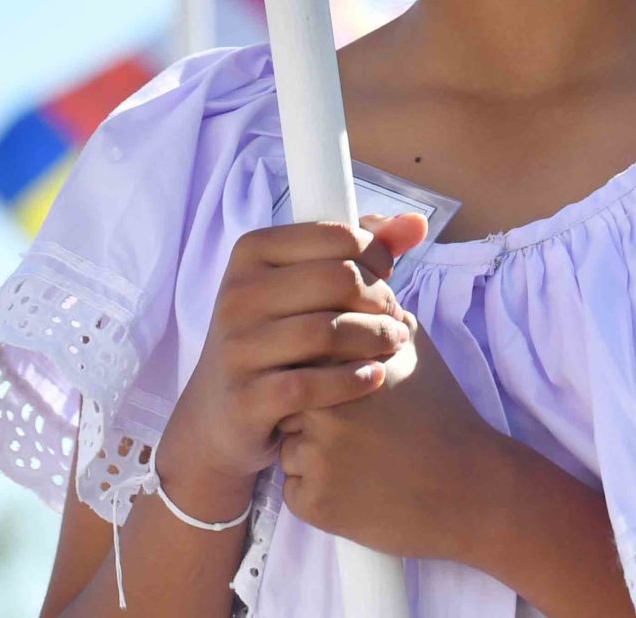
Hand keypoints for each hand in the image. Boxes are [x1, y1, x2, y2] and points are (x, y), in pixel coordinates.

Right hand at [155, 215, 425, 520]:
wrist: (218, 412)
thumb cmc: (274, 336)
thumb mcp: (300, 285)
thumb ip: (357, 250)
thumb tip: (416, 223)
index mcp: (251, 252)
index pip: (336, 235)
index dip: (376, 254)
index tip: (388, 277)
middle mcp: (238, 293)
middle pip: (339, 280)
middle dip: (381, 299)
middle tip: (397, 318)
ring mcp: (237, 347)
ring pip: (328, 332)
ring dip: (376, 339)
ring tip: (394, 344)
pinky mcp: (245, 398)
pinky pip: (312, 385)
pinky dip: (354, 380)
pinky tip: (374, 378)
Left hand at [275, 308, 507, 561]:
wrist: (465, 487)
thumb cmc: (440, 414)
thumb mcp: (413, 347)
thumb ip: (372, 316)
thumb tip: (345, 285)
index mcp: (339, 366)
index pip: (297, 360)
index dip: (325, 377)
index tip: (356, 393)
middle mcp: (320, 410)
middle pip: (287, 404)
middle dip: (313, 415)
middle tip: (359, 429)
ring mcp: (314, 460)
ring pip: (288, 448)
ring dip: (314, 454)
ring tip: (364, 459)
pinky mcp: (312, 503)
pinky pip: (294, 488)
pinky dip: (318, 490)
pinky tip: (358, 487)